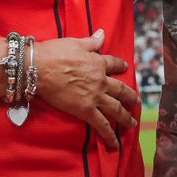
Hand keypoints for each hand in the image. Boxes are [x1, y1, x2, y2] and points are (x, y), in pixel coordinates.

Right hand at [36, 29, 138, 148]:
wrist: (39, 68)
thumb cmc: (55, 53)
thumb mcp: (76, 43)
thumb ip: (92, 41)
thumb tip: (102, 33)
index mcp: (98, 63)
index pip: (114, 64)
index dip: (121, 65)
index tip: (125, 67)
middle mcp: (100, 81)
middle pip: (121, 90)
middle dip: (130, 97)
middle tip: (137, 102)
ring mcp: (94, 96)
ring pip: (116, 109)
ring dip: (126, 117)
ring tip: (132, 123)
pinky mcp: (85, 110)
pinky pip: (101, 124)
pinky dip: (109, 135)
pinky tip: (115, 143)